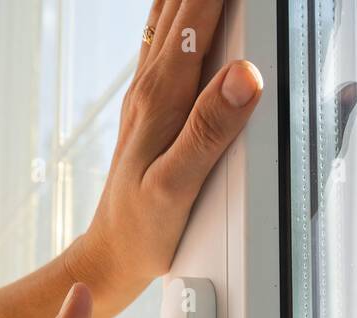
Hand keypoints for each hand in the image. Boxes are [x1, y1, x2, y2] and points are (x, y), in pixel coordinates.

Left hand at [64, 0, 262, 315]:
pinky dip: (181, 13)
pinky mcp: (151, 106)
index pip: (197, 17)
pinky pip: (164, 41)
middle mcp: (150, 86)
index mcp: (161, 97)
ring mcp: (147, 94)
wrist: (111, 253)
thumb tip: (245, 75)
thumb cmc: (141, 229)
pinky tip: (186, 10)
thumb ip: (209, 129)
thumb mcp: (177, 186)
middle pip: (181, 7)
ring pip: (169, 18)